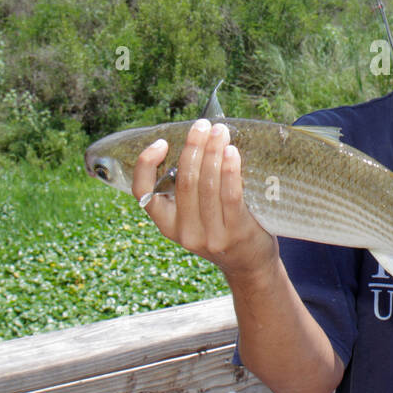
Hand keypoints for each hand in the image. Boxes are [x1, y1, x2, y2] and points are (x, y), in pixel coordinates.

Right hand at [132, 119, 278, 280]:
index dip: (146, 165)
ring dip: (212, 152)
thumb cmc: (223, 230)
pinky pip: (230, 196)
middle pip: (183, 181)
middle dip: (193, 147)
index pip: (142, 194)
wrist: (250, 266)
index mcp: (167, 225)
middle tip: (203, 126)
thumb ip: (189, 191)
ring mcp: (210, 236)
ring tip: (220, 132)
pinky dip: (229, 170)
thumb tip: (194, 142)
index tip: (161, 142)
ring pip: (206, 185)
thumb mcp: (196, 217)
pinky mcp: (235, 234)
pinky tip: (232, 152)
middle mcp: (184, 232)